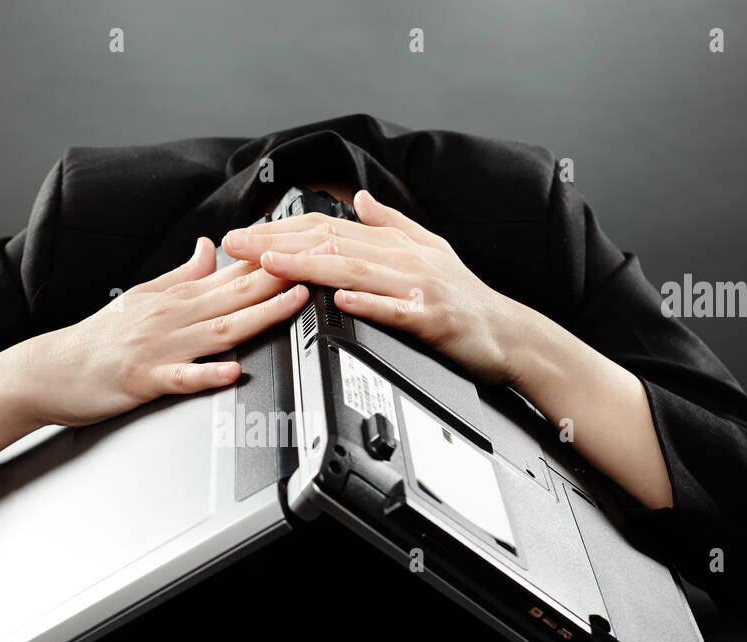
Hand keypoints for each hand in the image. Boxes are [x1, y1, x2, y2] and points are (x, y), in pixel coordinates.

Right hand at [19, 237, 307, 426]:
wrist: (52, 370)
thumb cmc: (99, 338)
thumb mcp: (143, 295)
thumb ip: (183, 274)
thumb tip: (213, 247)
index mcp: (177, 298)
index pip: (234, 274)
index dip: (274, 261)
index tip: (310, 249)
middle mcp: (173, 317)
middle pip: (236, 295)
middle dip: (280, 280)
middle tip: (318, 265)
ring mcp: (161, 348)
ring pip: (219, 330)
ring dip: (259, 316)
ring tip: (292, 304)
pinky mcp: (144, 379)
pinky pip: (182, 377)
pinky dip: (207, 373)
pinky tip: (231, 370)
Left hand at [220, 190, 533, 385]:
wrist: (510, 337)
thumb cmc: (467, 300)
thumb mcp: (430, 250)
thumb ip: (391, 223)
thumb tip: (359, 200)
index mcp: (395, 244)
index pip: (326, 228)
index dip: (280, 228)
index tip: (243, 235)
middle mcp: (403, 258)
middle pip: (331, 243)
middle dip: (278, 242)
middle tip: (237, 246)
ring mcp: (418, 286)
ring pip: (355, 269)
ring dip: (309, 264)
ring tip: (271, 264)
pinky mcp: (432, 318)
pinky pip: (395, 309)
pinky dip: (366, 302)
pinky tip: (338, 299)